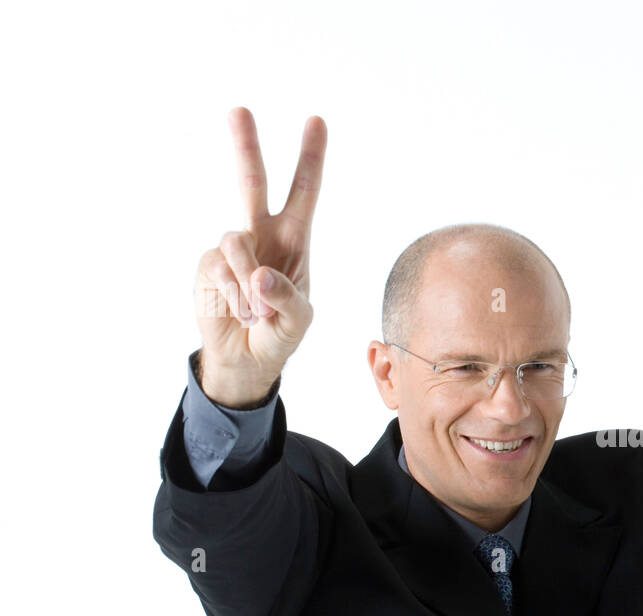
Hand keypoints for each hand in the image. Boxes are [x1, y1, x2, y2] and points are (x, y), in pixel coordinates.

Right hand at [192, 107, 326, 405]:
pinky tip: (239, 311)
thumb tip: (259, 276)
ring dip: (249, 280)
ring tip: (257, 311)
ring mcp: (233, 249)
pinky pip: (219, 267)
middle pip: (253, 183)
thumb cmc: (280, 334)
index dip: (310, 158)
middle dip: (246, 146)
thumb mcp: (298, 321)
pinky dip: (233, 293)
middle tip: (238, 109)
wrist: (246, 359)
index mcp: (294, 240)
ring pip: (236, 242)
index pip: (304, 193)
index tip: (315, 120)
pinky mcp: (209, 264)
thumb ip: (288, 300)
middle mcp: (262, 235)